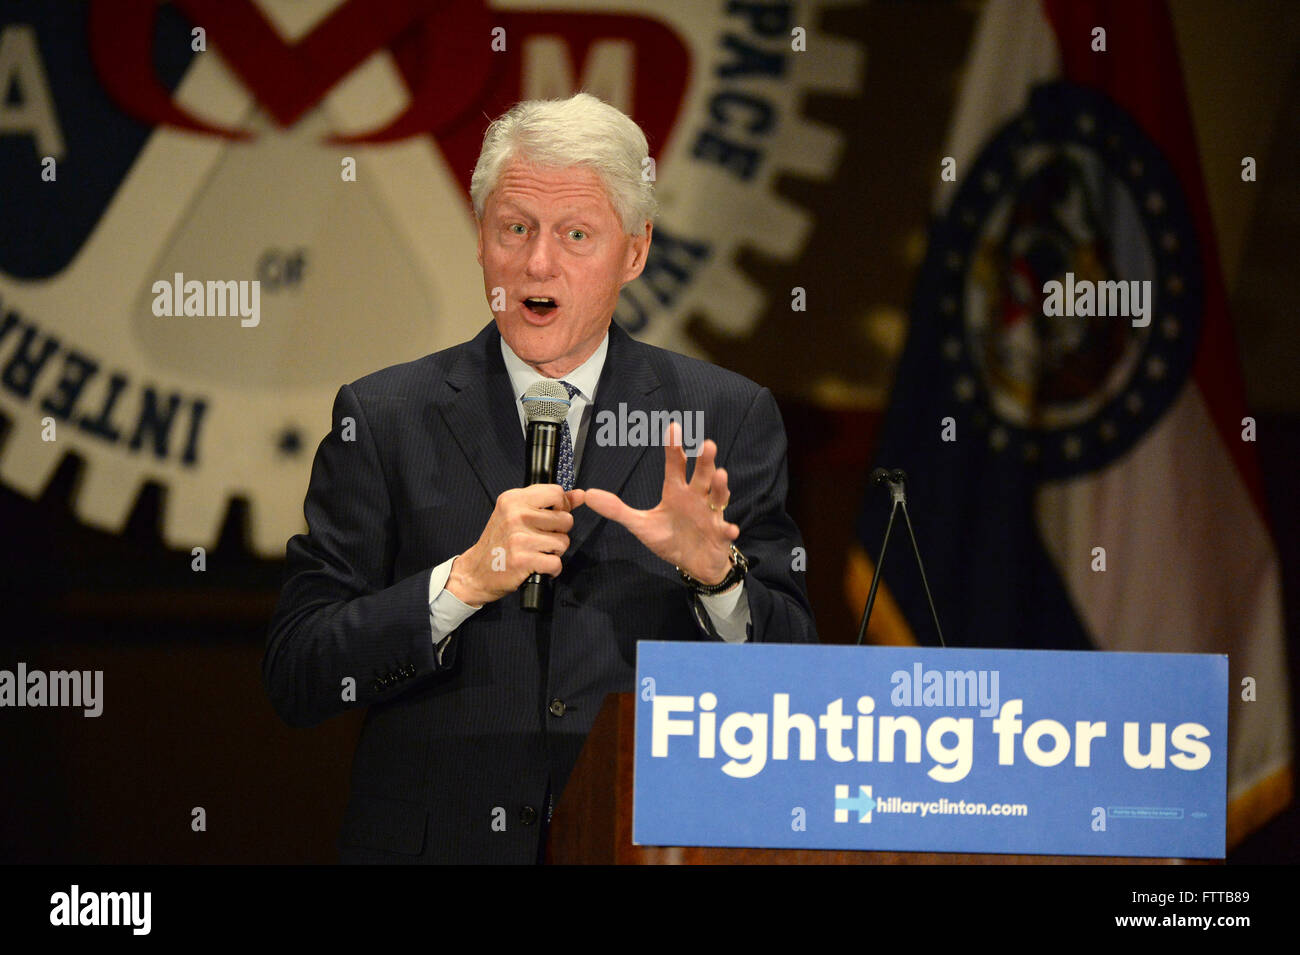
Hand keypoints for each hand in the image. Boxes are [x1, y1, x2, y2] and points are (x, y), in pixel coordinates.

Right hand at [447, 484, 585, 604]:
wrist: (476, 571)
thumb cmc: (499, 542)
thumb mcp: (518, 514)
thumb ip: (550, 503)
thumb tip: (581, 495)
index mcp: (514, 499)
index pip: (556, 492)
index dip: (562, 507)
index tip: (552, 517)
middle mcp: (516, 515)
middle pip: (566, 519)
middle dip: (559, 533)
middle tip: (541, 539)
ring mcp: (519, 538)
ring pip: (563, 542)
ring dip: (555, 551)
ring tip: (537, 552)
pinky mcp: (523, 560)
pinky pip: (556, 563)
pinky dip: (551, 569)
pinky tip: (538, 566)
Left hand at [583, 421, 738, 583]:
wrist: (695, 563)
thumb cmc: (671, 538)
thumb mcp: (641, 525)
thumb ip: (617, 510)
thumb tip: (588, 495)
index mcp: (677, 492)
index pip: (675, 465)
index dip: (674, 447)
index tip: (673, 426)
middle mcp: (696, 498)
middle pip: (702, 475)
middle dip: (705, 460)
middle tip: (707, 444)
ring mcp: (710, 516)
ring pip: (718, 497)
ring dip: (720, 487)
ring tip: (721, 475)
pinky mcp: (720, 535)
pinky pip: (726, 530)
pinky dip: (729, 529)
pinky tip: (730, 529)